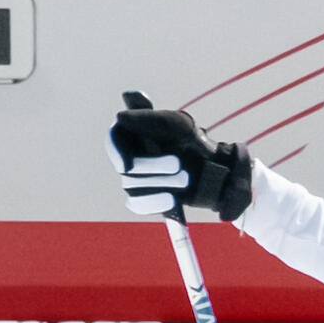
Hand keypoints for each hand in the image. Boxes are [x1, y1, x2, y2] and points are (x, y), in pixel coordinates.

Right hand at [110, 93, 251, 222]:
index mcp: (129, 133)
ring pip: (134, 187)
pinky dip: (156, 203)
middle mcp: (126, 156)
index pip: (114, 140)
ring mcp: (133, 179)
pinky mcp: (143, 198)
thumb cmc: (189, 138)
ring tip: (186, 179)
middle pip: (127, 167)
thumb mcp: (176, 123)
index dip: (118, 152)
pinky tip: (173, 201)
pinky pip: (139, 205)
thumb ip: (148, 118)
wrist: (210, 164)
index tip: (128, 165)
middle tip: (178, 164)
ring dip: (162, 183)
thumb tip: (120, 117)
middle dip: (153, 166)